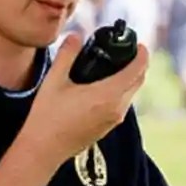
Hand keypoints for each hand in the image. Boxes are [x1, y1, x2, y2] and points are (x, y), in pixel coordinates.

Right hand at [20, 33, 148, 164]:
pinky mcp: (107, 129)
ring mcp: (113, 120)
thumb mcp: (54, 80)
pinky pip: (121, 106)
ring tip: (114, 69)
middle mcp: (116, 108)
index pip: (137, 70)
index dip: (142, 54)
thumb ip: (67, 55)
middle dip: (137, 65)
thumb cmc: (47, 116)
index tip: (139, 45)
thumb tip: (76, 36)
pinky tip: (102, 88)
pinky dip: (120, 93)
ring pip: (131, 95)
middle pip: (138, 82)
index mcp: (107, 94)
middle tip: (126, 53)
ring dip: (128, 80)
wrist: (43, 149)